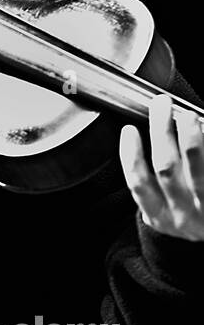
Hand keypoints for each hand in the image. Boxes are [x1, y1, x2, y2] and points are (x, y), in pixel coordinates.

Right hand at [119, 94, 203, 240]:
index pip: (139, 184)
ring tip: (187, 114)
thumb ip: (151, 185)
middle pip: (166, 168)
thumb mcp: (162, 212)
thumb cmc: (188, 219)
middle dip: (161, 131)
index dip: (130, 155)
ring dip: (190, 135)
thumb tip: (143, 136)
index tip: (129, 130)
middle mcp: (183, 214)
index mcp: (160, 216)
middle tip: (161, 105)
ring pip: (196, 167)